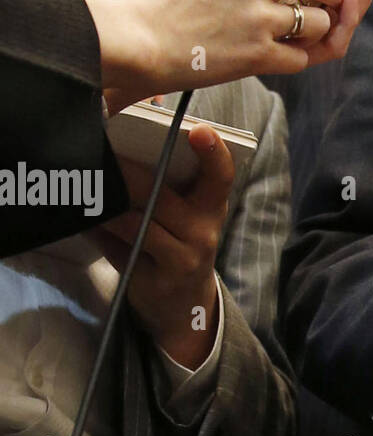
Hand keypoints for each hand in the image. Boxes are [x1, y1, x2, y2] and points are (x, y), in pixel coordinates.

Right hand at [87, 0, 372, 109]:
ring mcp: (255, 16)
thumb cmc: (171, 1)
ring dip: (316, 29)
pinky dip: (298, 56)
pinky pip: (304, 56)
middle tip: (329, 2)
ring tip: (287, 29)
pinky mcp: (254, 53)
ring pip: (322, 20)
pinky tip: (277, 51)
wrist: (134, 42)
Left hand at [95, 124, 231, 368]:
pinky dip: (104, 231)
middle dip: (129, 176)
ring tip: (89, 187)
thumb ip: (164, 189)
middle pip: (162, 197)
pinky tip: (91, 220)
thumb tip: (122, 150)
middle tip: (103, 155)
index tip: (198, 129)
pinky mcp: (160, 278)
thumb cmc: (179, 248)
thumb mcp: (186, 217)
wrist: (184, 306)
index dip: (213, 152)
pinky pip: (124, 248)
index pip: (221, 175)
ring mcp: (185, 256)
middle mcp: (205, 230)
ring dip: (109, 207)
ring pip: (137, 223)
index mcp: (213, 206)